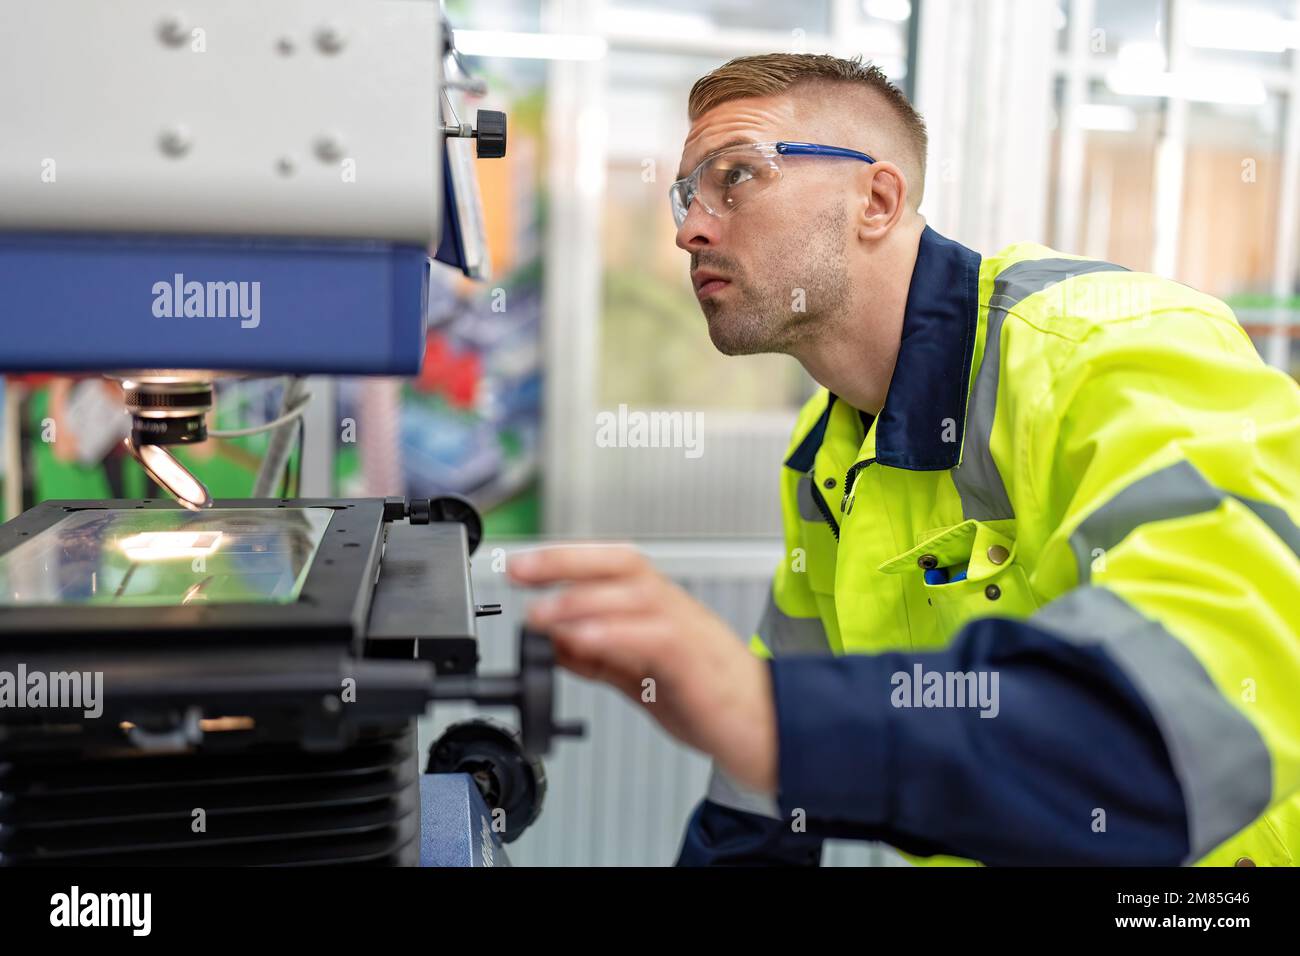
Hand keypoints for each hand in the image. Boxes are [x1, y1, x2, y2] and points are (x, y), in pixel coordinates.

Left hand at [508, 544, 777, 793]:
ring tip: (538, 614)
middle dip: (565, 562)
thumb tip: (554, 643)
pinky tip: (579, 640)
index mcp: (662, 607)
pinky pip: (651, 636)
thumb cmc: (714, 701)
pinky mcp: (694, 660)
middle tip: (518, 572)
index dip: (566, 559)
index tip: (522, 567)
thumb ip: (601, 657)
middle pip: (620, 564)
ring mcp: (688, 630)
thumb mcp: (643, 675)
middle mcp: (675, 608)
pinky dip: (611, 634)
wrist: (769, 731)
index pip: (612, 565)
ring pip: (632, 594)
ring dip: (579, 600)